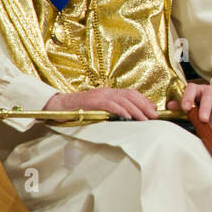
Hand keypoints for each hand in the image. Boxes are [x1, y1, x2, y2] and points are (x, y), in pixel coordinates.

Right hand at [44, 87, 158, 120]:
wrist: (57, 106)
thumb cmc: (78, 110)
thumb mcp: (98, 109)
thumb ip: (112, 110)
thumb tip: (128, 117)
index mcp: (108, 92)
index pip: (131, 93)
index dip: (144, 101)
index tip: (154, 110)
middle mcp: (106, 91)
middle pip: (130, 96)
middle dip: (145, 106)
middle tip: (155, 116)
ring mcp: (99, 95)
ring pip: (123, 100)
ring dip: (136, 110)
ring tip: (145, 119)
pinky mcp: (92, 102)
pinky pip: (110, 105)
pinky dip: (121, 111)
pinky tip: (129, 117)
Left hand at [169, 82, 211, 135]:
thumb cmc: (200, 101)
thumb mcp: (189, 101)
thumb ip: (179, 104)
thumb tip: (170, 106)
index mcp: (196, 89)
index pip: (191, 90)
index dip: (188, 98)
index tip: (186, 108)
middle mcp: (209, 90)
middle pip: (208, 99)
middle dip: (206, 110)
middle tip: (203, 120)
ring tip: (209, 132)